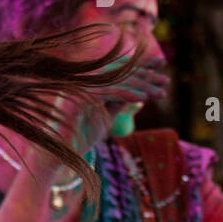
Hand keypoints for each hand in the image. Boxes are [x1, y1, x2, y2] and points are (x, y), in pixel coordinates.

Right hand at [28, 58, 168, 171]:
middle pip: (116, 71)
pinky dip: (127, 93)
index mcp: (86, 83)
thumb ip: (118, 103)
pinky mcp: (76, 96)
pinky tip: (143, 98)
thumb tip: (139, 92)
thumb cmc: (79, 139)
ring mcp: (76, 86)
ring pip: (114, 79)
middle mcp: (79, 80)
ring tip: (159, 92)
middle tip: (166, 80)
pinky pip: (107, 91)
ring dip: (140, 85)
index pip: (115, 69)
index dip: (139, 66)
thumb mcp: (106, 118)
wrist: (57, 155)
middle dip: (144, 74)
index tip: (161, 66)